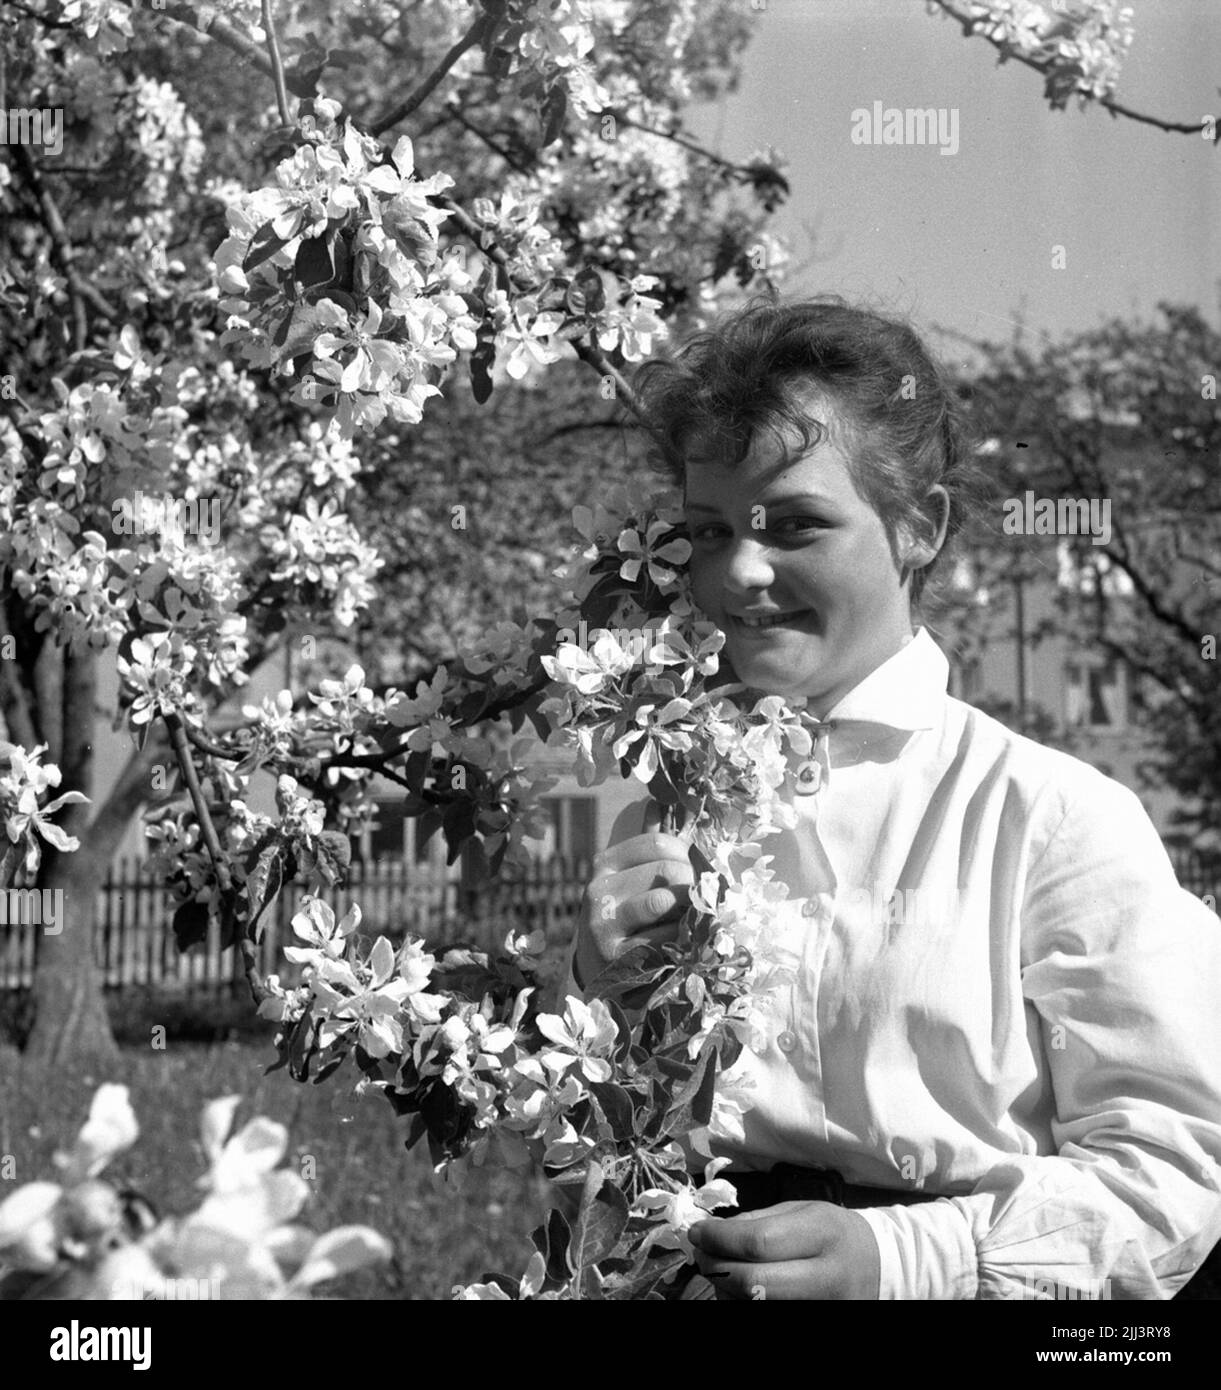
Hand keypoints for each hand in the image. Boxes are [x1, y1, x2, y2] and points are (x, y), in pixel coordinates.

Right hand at [573, 802, 692, 988]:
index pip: (658, 843)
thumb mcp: (629, 879)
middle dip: (693, 885)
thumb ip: (647, 846)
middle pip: (667, 871)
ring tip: (691, 920)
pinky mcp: (617, 957)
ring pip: (666, 902)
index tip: (695, 872)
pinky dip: (683, 939)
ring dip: (690, 912)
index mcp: (604, 865)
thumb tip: (658, 802)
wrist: (600, 969)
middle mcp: (598, 891)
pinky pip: (667, 937)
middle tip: (699, 901)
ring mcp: (604, 924)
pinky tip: (681, 944)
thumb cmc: (625, 916)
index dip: (687, 855)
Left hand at [689, 1201, 880, 1299]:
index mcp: (822, 1233)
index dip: (719, 1239)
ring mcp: (822, 1307)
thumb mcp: (801, 1211)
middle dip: (717, 1269)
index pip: (759, 1243)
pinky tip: (738, 1289)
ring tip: (721, 1270)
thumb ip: (758, 1221)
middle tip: (702, 1255)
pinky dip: (742, 1304)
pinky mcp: (816, 1321)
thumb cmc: (832, 1232)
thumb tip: (712, 1234)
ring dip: (725, 1290)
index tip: (697, 1232)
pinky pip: (766, 1317)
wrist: (878, 1266)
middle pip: (755, 1284)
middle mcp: (825, 1275)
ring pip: (755, 1306)